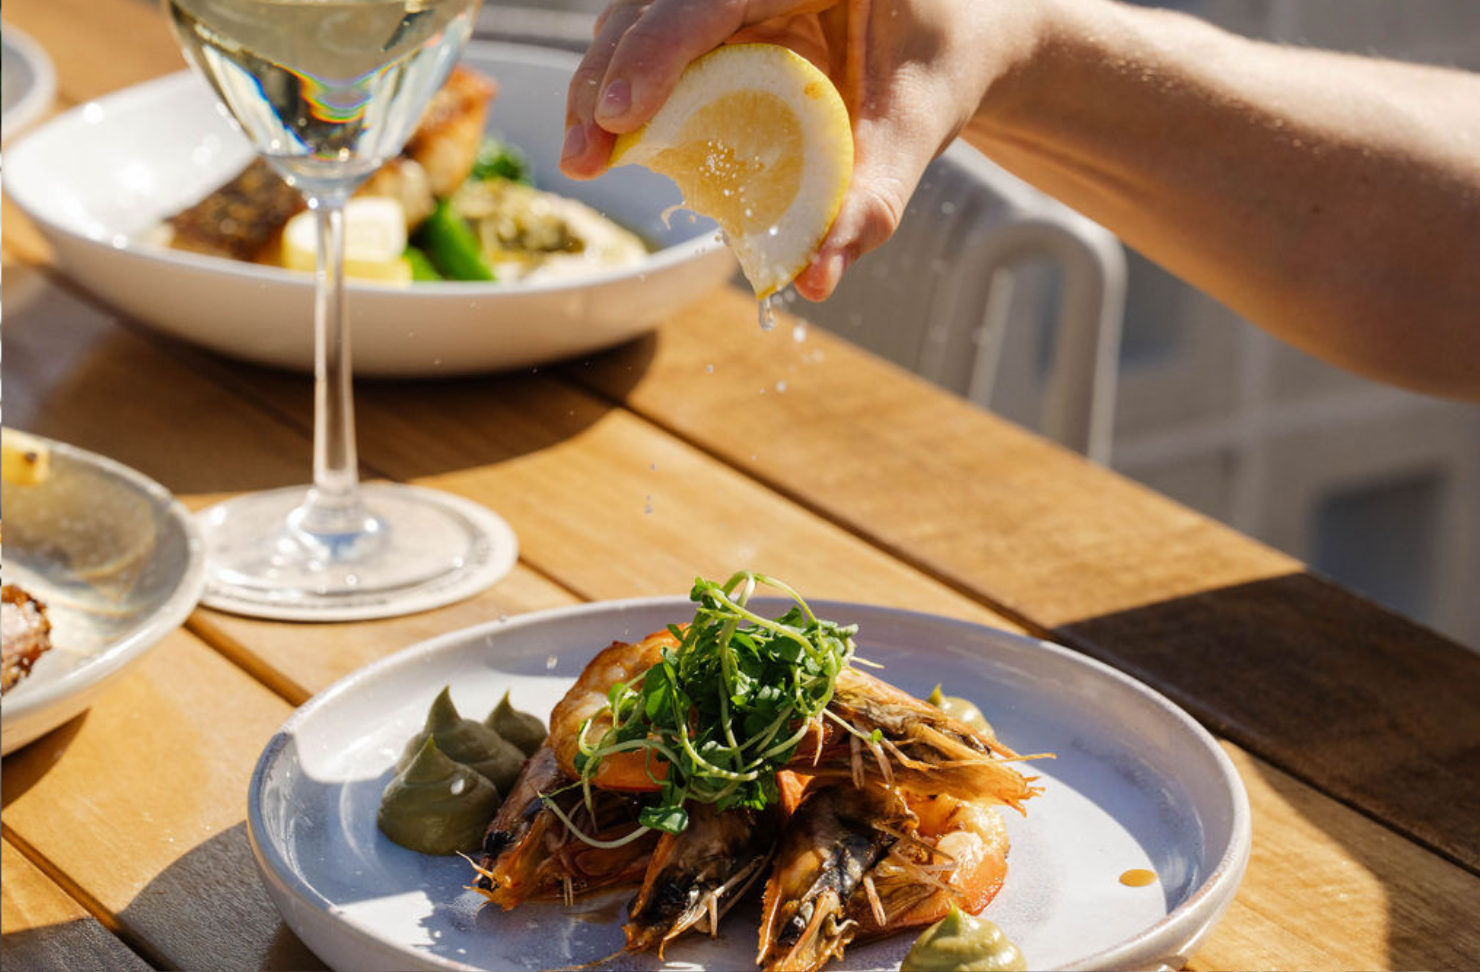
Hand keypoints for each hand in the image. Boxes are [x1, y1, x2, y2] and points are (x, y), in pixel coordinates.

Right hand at [560, 0, 1035, 300]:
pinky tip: (610, 133)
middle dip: (609, 76)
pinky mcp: (713, 2)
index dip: (659, 49)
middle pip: (656, 0)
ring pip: (639, 10)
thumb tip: (812, 282)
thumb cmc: (940, 64)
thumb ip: (869, 202)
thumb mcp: (918, 128)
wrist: (957, 25)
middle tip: (583, 157)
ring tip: (585, 154)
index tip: (621, 115)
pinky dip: (624, 79)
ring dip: (602, 80)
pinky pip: (651, 29)